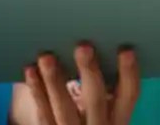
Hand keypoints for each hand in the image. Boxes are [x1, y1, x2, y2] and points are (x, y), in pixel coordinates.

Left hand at [23, 45, 139, 124]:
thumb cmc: (89, 115)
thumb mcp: (105, 109)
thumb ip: (105, 86)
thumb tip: (93, 42)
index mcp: (117, 117)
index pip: (129, 95)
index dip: (129, 73)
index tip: (126, 50)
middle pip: (96, 100)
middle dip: (89, 72)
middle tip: (83, 47)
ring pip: (64, 108)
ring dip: (55, 81)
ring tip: (47, 57)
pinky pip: (42, 113)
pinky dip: (37, 91)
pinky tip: (31, 70)